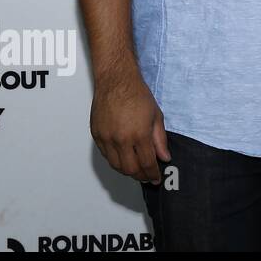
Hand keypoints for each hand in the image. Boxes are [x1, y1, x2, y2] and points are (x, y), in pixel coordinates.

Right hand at [91, 67, 170, 183]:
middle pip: (130, 169)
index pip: (147, 163)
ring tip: (137, 170)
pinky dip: (116, 160)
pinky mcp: (96, 135)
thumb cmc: (137, 95)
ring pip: (116, 165)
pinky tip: (124, 159)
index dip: (153, 174)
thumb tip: (164, 157)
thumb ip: (160, 139)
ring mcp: (106, 138)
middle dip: (140, 176)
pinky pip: (106, 155)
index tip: (156, 178)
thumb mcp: (156, 116)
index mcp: (139, 134)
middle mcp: (121, 139)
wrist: (116, 82)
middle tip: (147, 176)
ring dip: (127, 171)